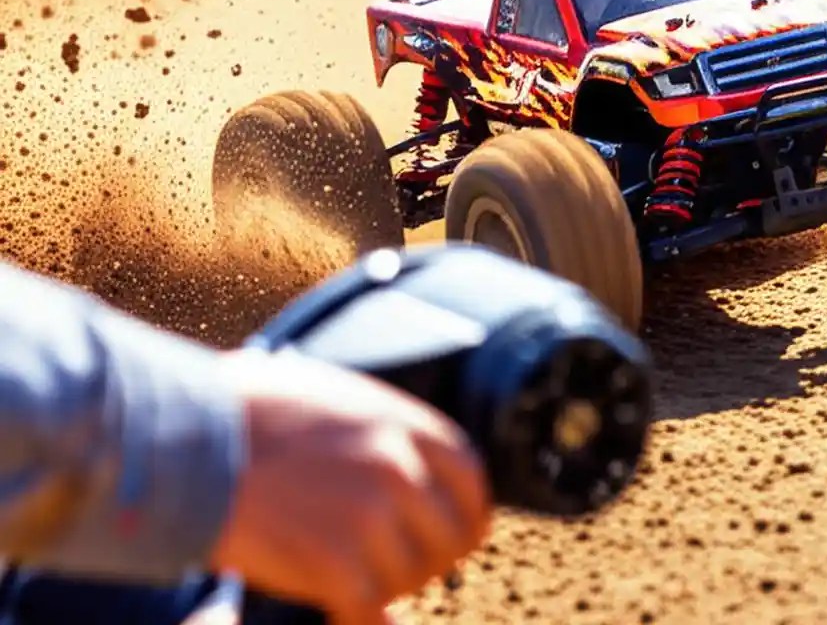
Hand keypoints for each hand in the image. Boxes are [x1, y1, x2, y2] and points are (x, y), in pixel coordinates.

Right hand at [207, 349, 491, 624]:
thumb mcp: (333, 397)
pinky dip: (359, 622)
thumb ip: (379, 428)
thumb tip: (407, 462)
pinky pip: (372, 612)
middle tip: (393, 572)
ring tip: (346, 583)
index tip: (454, 536)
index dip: (465, 515)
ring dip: (383, 590)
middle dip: (427, 561)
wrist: (182, 440)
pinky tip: (337, 618)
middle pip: (450, 537)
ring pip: (410, 578)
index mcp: (405, 425)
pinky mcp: (336, 563)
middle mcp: (399, 468)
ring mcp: (370, 516)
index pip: (471, 479)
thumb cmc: (243, 412)